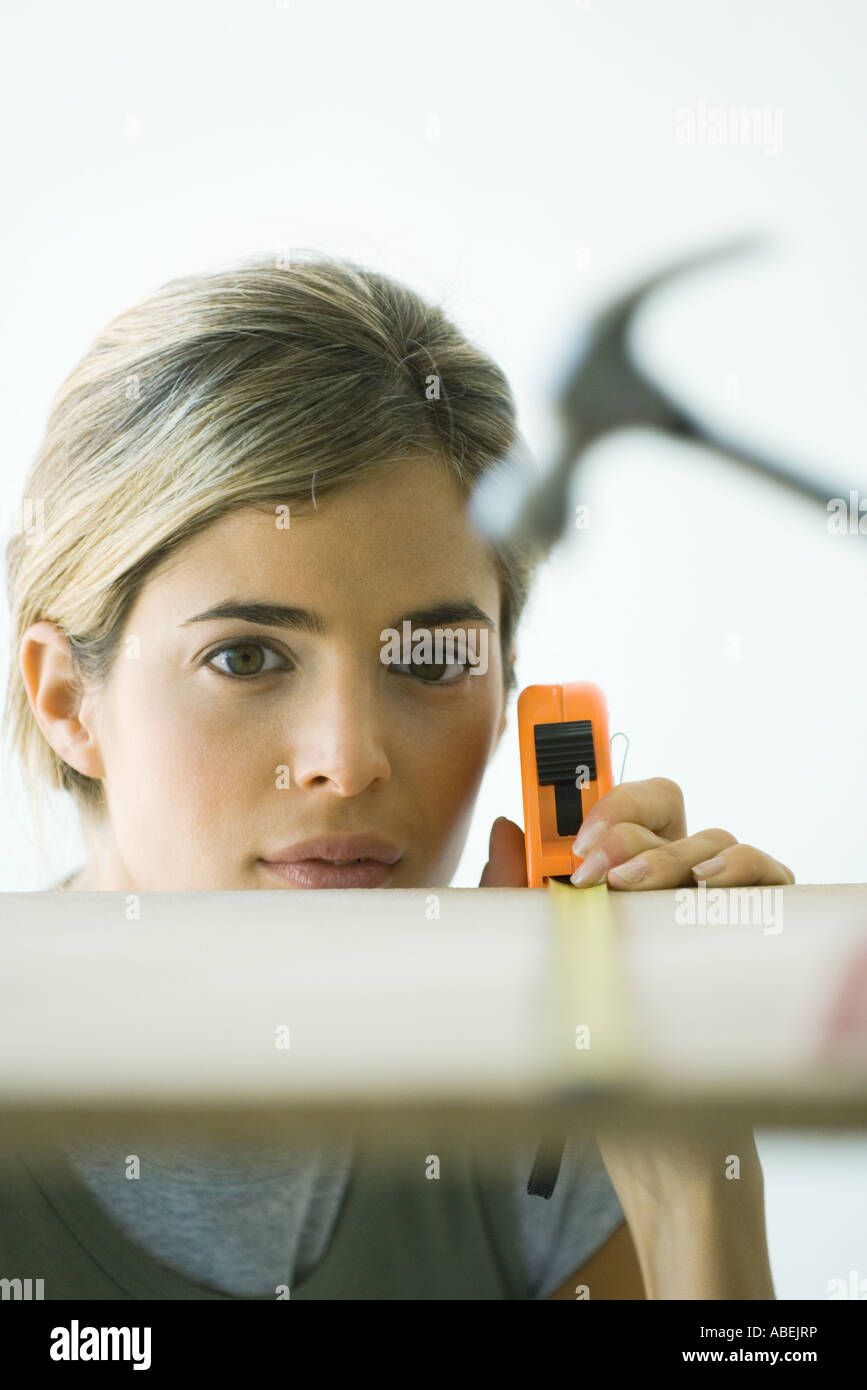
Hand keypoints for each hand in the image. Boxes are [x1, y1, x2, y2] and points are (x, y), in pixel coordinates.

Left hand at [478, 807, 777, 1296]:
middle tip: (588, 859)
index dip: (596, 799)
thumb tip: (507, 828)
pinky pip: (769, 878)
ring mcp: (713, 914)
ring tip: (625, 887)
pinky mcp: (754, 943)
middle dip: (626, 817)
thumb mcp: (540, 969)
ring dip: (664, 853)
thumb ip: (517, 898)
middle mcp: (671, 890)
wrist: (659, 1152)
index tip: (563, 818)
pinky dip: (740, 867)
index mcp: (619, 886)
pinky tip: (706, 883)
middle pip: (668, 809)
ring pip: (710, 841)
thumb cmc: (601, 1059)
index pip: (620, 812)